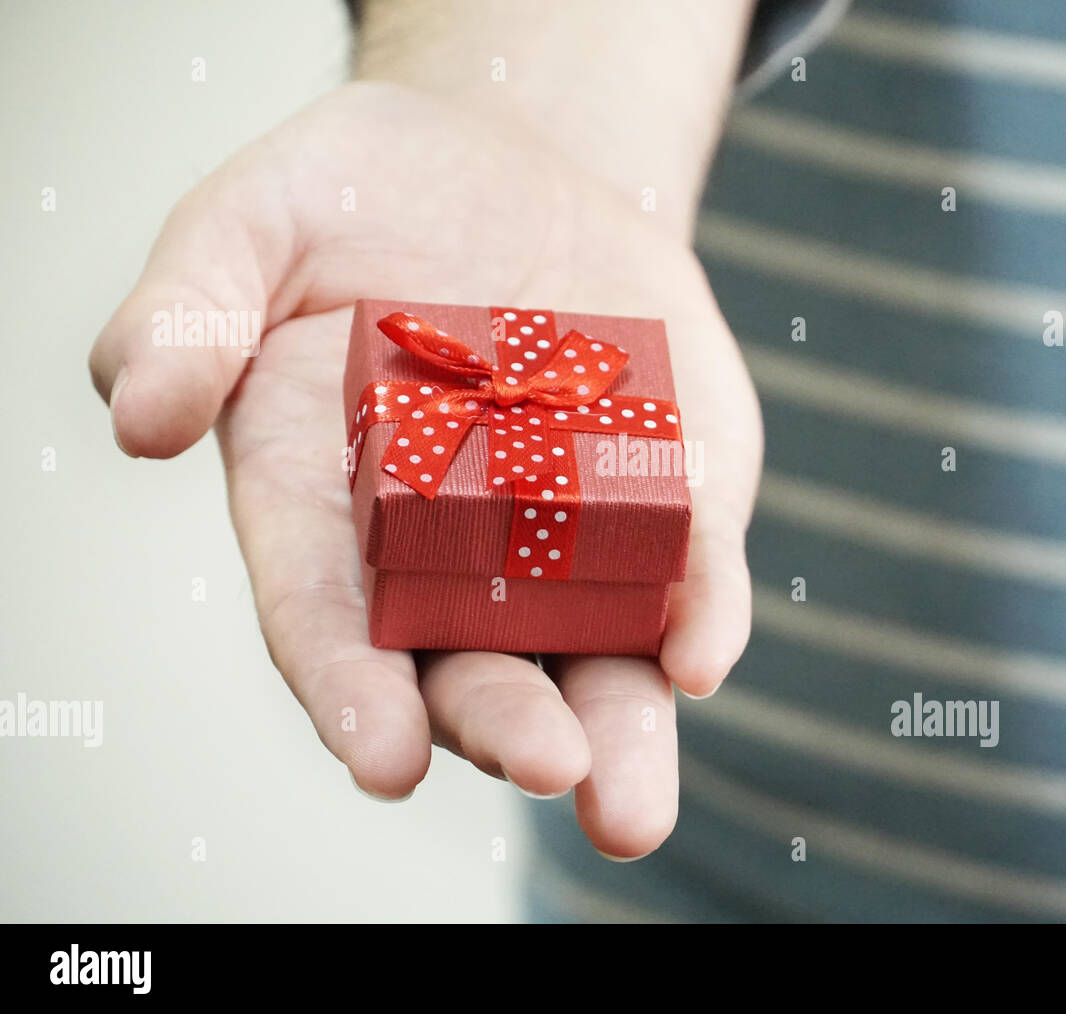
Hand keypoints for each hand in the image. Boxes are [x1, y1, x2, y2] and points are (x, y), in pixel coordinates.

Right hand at [89, 80, 761, 857]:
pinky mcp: (665, 491)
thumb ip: (189, 309)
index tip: (380, 755)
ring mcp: (565, 529)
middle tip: (544, 765)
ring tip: (626, 809)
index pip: (329, 615)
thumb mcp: (253, 220)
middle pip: (469, 660)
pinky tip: (701, 656)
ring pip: (589, 653)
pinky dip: (699, 612)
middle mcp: (449, 545)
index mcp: (330, 502)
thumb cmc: (363, 196)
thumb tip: (142, 418)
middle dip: (500, 723)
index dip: (349, 688)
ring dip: (616, 732)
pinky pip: (690, 568)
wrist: (511, 165)